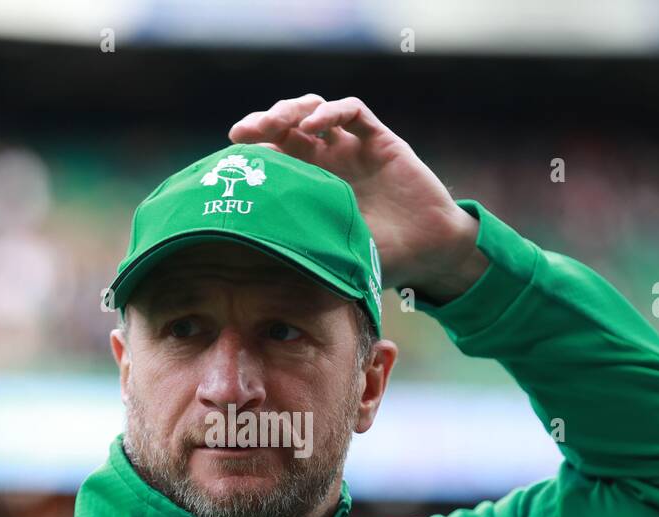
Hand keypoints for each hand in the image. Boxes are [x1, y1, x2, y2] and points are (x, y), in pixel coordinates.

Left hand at [229, 94, 486, 301]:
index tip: (228, 161)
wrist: (429, 253)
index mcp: (310, 187)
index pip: (271, 158)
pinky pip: (352, 112)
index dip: (250, 154)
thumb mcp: (332, 256)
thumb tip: (249, 264)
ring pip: (313, 110)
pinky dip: (330, 112)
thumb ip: (300, 249)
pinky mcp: (379, 139)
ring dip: (290, 110)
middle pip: (285, 128)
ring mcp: (351, 148)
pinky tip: (315, 124)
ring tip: (275, 122)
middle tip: (244, 134)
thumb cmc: (382, 260)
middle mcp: (327, 162)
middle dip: (262, 125)